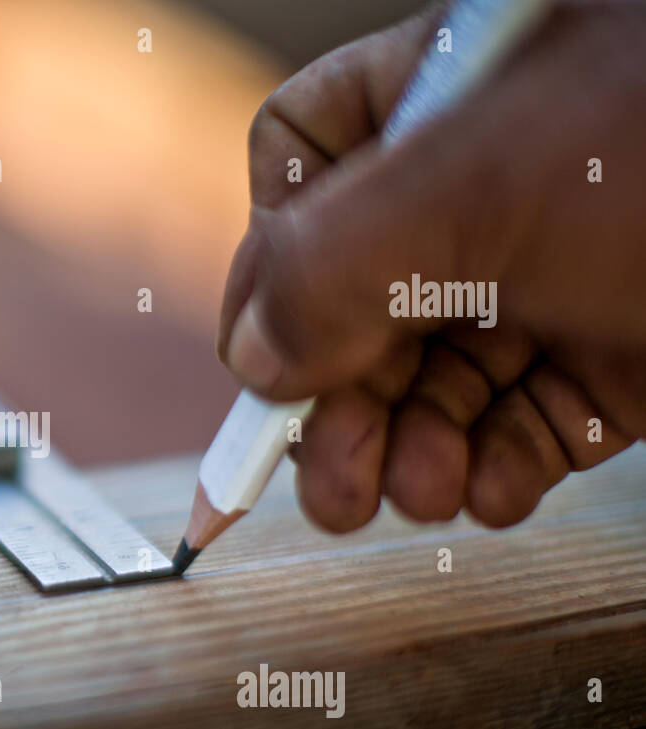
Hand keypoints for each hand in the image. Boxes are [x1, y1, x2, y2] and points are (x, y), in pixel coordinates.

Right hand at [218, 2, 645, 532]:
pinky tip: (489, 491)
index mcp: (446, 98)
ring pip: (437, 371)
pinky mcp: (622, 348)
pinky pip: (528, 414)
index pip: (305, 161)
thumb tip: (254, 355)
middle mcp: (493, 182)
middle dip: (336, 400)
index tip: (269, 358)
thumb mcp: (485, 190)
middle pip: (360, 294)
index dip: (271, 261)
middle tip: (327, 486)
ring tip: (411, 495)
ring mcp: (558, 269)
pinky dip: (497, 465)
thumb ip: (329, 263)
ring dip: (408, 447)